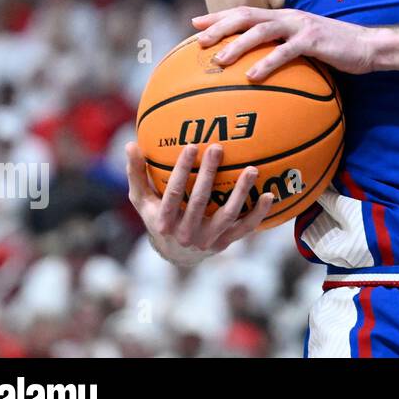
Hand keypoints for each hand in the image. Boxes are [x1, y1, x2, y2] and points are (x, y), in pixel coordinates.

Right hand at [125, 141, 273, 266]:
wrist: (175, 253)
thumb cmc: (158, 216)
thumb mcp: (142, 199)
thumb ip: (136, 173)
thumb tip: (129, 144)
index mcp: (164, 221)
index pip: (173, 193)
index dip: (182, 170)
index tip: (192, 145)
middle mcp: (185, 233)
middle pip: (200, 201)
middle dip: (208, 173)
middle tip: (218, 147)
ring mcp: (207, 239)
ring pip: (227, 215)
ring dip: (240, 192)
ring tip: (252, 169)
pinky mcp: (225, 242)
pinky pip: (245, 228)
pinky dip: (258, 214)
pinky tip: (268, 195)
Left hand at [192, 6, 379, 80]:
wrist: (369, 47)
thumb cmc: (336, 51)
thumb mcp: (306, 47)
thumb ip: (283, 49)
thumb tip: (258, 67)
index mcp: (284, 17)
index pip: (245, 12)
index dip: (219, 16)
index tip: (194, 25)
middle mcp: (289, 16)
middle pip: (246, 16)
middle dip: (219, 26)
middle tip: (198, 41)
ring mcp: (301, 26)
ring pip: (261, 30)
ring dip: (237, 44)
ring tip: (219, 60)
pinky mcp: (314, 40)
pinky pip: (286, 51)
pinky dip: (267, 62)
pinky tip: (253, 76)